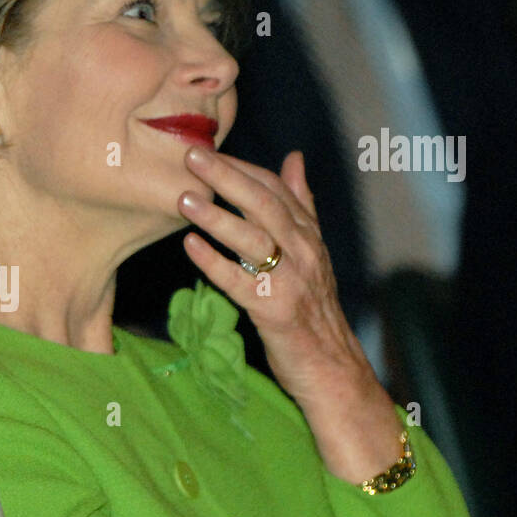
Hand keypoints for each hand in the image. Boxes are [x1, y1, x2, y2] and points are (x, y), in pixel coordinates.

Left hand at [177, 147, 402, 481]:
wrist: (332, 368)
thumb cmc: (312, 309)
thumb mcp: (311, 251)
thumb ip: (301, 204)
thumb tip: (293, 158)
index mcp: (308, 236)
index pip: (276, 189)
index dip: (243, 166)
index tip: (209, 148)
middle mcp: (304, 252)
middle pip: (264, 204)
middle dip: (228, 177)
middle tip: (191, 156)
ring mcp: (292, 281)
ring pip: (254, 239)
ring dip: (217, 217)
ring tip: (184, 198)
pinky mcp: (276, 312)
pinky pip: (240, 282)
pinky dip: (214, 263)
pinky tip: (190, 247)